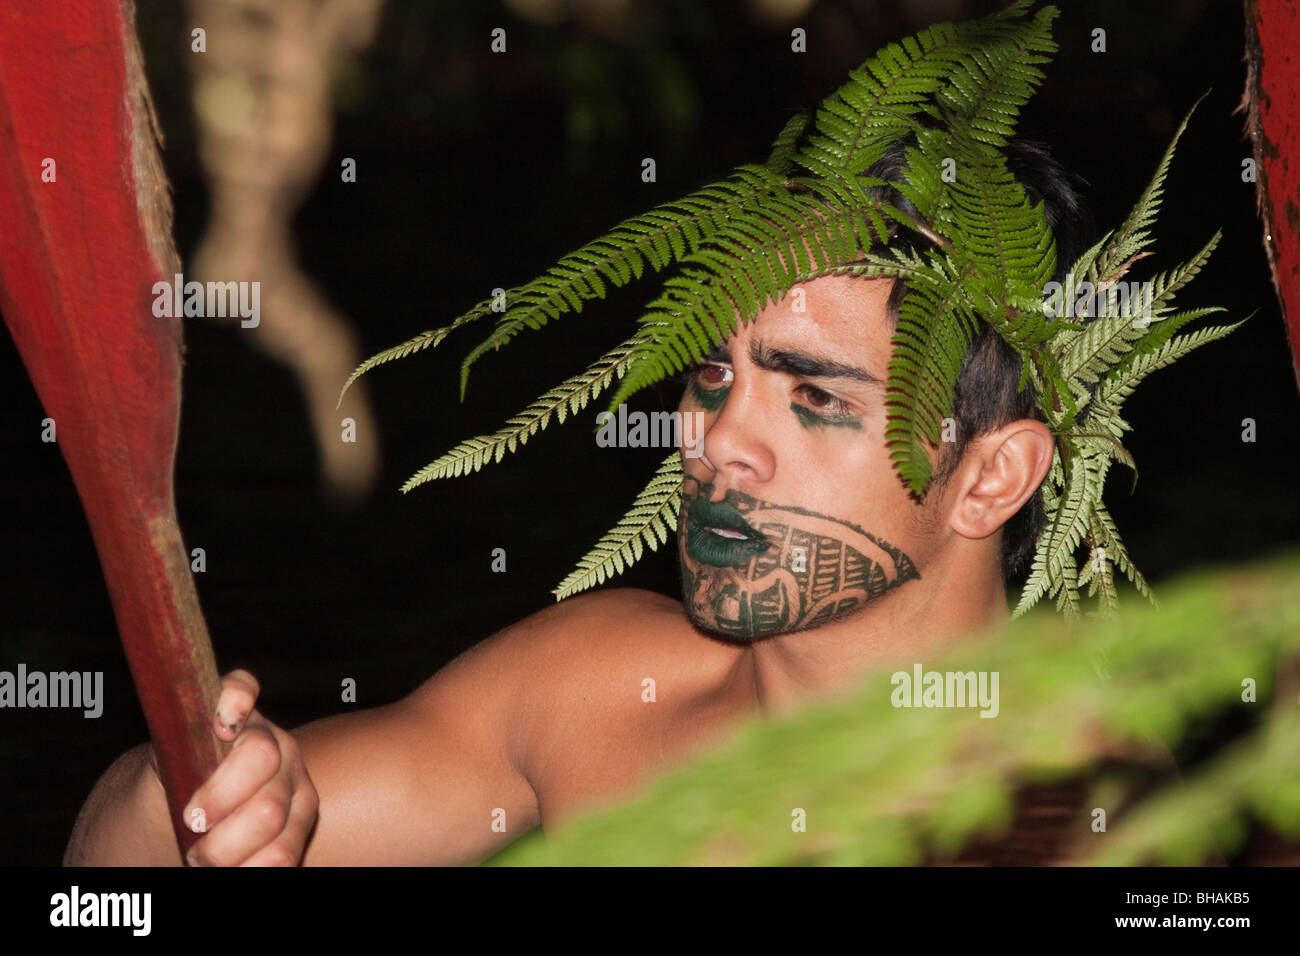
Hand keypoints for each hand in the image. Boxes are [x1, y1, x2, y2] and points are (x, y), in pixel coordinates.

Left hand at [181, 670, 318, 865]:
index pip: (238, 689)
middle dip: (217, 801)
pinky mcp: (306, 819)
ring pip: (271, 816)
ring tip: (201, 857)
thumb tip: (195, 724)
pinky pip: (283, 853)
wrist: (196, 826)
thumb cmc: (180, 788)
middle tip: (190, 824)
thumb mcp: (167, 761)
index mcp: (236, 714)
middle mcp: (275, 740)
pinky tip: (232, 867)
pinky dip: (250, 868)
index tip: (219, 729)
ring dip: (227, 847)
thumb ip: (178, 735)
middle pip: (260, 758)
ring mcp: (297, 778)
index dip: (234, 701)